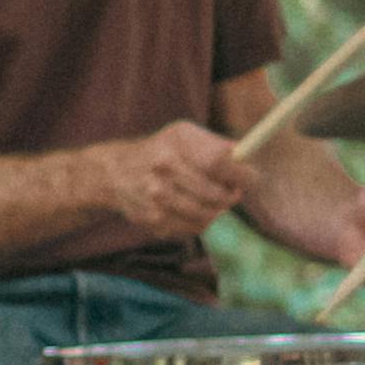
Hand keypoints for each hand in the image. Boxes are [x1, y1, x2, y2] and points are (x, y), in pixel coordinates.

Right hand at [84, 120, 253, 243]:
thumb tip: (246, 154)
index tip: (249, 178)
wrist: (115, 173)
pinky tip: (194, 211)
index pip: (217, 163)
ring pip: (206, 216)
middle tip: (233, 193)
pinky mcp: (153, 220)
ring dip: (217, 212)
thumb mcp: (182, 135)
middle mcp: (162, 172)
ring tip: (216, 203)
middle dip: (231, 196)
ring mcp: (156, 199)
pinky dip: (199, 222)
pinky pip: (191, 229)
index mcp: (174, 146)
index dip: (240, 174)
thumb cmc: (160, 151)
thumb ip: (214, 144)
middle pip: (215, 195)